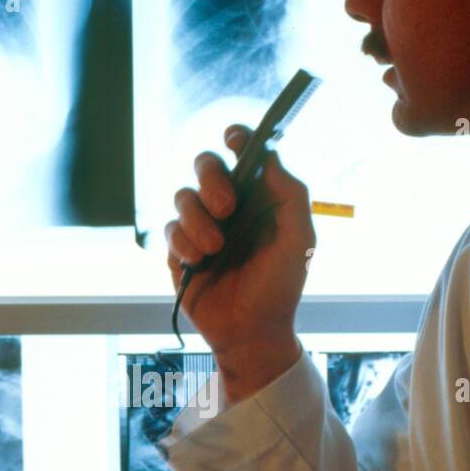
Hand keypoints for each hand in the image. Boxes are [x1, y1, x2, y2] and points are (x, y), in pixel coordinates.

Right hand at [165, 125, 313, 394]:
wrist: (252, 331)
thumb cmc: (280, 287)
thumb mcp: (299, 239)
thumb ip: (290, 194)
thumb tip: (268, 156)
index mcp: (258, 198)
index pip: (244, 155)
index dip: (238, 138)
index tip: (234, 138)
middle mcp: (228, 207)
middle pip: (206, 165)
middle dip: (211, 178)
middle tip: (227, 207)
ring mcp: (202, 227)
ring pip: (184, 196)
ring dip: (198, 219)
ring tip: (215, 248)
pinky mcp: (179, 251)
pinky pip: (171, 230)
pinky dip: (184, 243)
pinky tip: (199, 262)